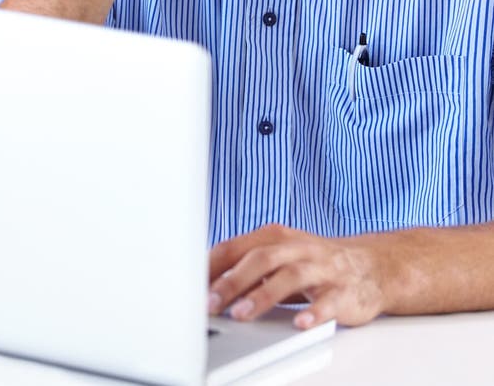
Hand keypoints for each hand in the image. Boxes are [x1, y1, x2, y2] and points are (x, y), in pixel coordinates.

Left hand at [208, 224, 389, 328]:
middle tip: (210, 303)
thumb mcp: (279, 257)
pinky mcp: (344, 291)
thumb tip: (206, 285)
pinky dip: (313, 313)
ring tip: (242, 314)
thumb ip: (247, 268)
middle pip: (260, 258)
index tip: (190, 284)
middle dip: (232, 281)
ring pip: (290, 276)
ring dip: (263, 295)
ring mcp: (322, 267)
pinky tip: (300, 324)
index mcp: (275, 237)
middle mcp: (297, 247)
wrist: (371, 265)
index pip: (236, 246)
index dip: (213, 265)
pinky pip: (328, 301)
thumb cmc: (313, 263)